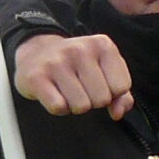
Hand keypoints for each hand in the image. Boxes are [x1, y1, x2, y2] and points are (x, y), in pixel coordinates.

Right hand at [15, 34, 135, 118]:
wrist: (36, 52)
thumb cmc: (77, 66)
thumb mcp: (104, 71)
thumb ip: (121, 94)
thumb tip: (117, 113)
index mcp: (102, 45)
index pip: (121, 87)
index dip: (111, 93)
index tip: (98, 84)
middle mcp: (80, 49)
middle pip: (102, 99)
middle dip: (93, 101)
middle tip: (81, 88)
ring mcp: (57, 62)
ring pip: (81, 106)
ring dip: (75, 105)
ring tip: (67, 90)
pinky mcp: (36, 77)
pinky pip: (58, 108)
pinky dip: (58, 108)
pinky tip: (54, 94)